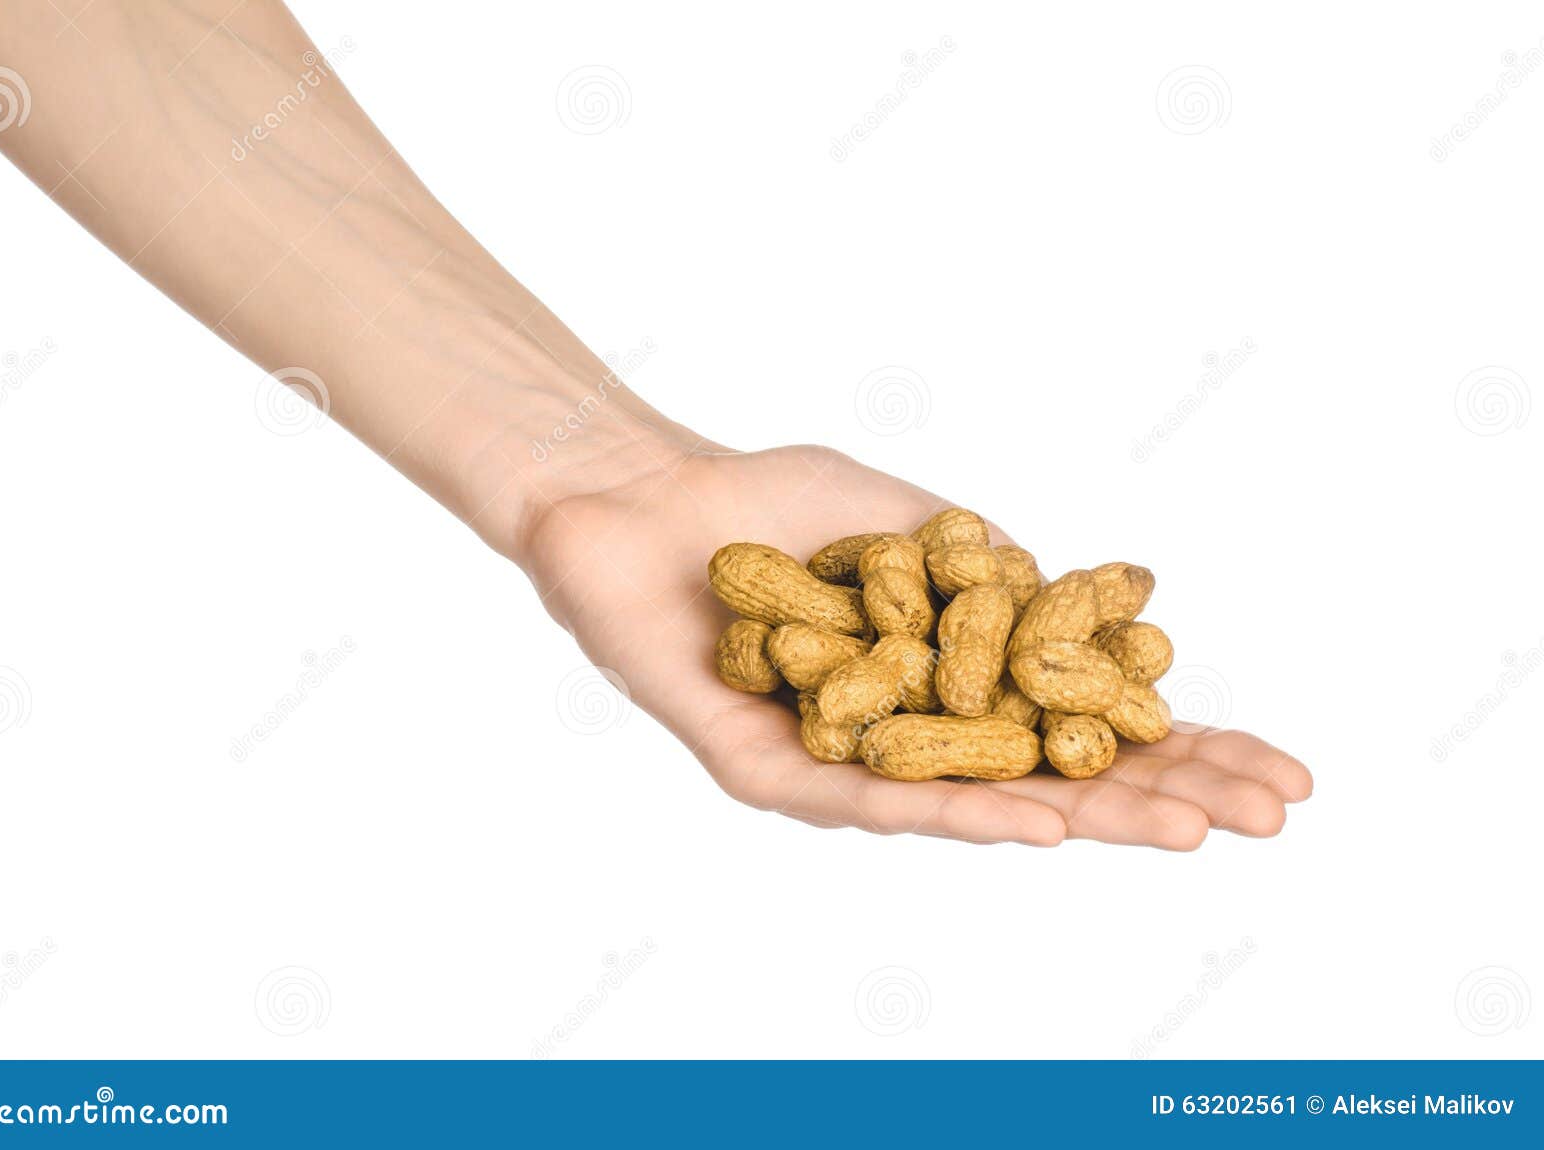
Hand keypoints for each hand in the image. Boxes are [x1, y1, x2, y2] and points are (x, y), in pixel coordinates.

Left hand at [521, 442, 1311, 847]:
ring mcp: (839, 761)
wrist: (645, 498)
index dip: (1176, 744)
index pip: (1075, 725)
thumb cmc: (773, 506)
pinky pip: (863, 798)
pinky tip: (1040, 822)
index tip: (1278, 765)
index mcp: (943, 685)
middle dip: (1159, 796)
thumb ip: (1002, 575)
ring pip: (973, 803)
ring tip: (1185, 830)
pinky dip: (955, 808)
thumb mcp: (918, 525)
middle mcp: (901, 737)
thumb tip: (1116, 606)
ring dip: (1086, 816)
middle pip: (1046, 779)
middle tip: (1268, 817)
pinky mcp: (766, 769)